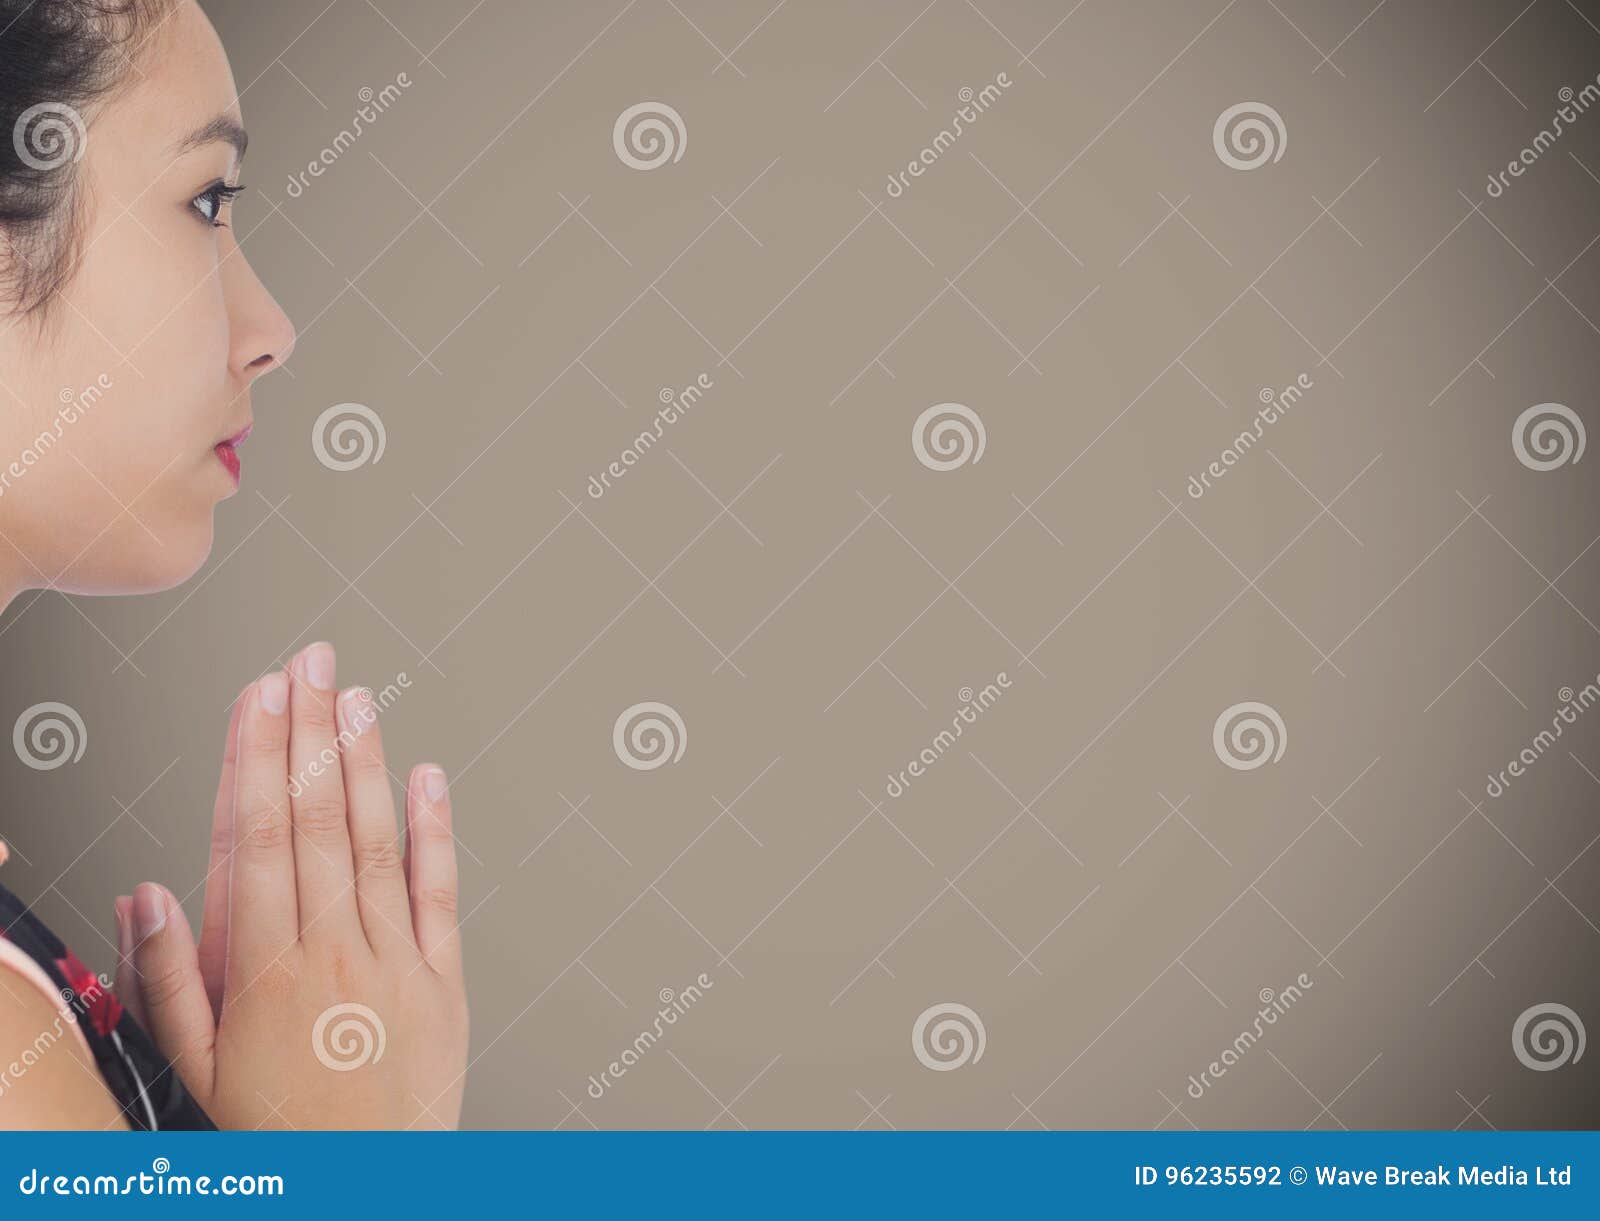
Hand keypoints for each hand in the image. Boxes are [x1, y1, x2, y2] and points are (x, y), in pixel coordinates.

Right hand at [112, 643, 467, 1128]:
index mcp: (267, 970)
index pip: (259, 838)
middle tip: (308, 662)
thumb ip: (166, 975)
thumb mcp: (195, 1066)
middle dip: (310, 733)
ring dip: (367, 762)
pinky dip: (436, 830)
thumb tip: (146, 893)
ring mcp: (396, 960)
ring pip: (378, 842)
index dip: (259, 758)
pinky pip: (440, 892)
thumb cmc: (280, 1130)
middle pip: (318, 822)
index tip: (258, 698)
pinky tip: (428, 775)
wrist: (364, 1186)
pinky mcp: (446, 977)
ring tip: (356, 695)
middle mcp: (334, 952)